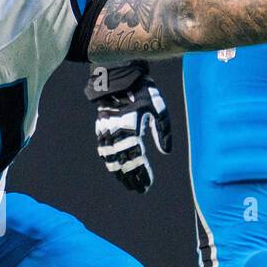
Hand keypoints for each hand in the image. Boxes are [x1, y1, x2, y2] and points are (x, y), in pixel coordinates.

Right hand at [87, 60, 169, 192]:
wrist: (119, 76)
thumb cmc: (143, 92)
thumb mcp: (158, 108)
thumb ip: (163, 131)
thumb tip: (166, 153)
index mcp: (131, 129)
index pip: (136, 158)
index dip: (142, 174)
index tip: (147, 185)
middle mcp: (116, 133)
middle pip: (123, 163)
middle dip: (132, 178)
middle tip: (140, 190)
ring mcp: (106, 132)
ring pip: (111, 160)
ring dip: (120, 174)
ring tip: (129, 185)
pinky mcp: (100, 129)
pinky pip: (103, 151)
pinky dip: (110, 163)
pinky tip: (116, 170)